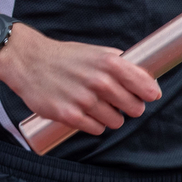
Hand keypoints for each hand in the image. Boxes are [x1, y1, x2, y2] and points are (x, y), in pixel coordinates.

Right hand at [0, 23, 161, 134]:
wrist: (30, 62)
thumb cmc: (65, 57)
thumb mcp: (95, 52)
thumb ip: (118, 63)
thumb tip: (144, 76)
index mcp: (108, 63)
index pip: (143, 84)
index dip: (149, 92)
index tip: (151, 95)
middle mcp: (99, 82)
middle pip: (133, 107)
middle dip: (130, 107)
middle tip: (121, 103)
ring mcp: (85, 100)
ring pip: (115, 121)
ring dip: (111, 118)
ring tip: (99, 107)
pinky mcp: (70, 116)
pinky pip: (96, 129)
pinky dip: (95, 124)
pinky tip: (87, 114)